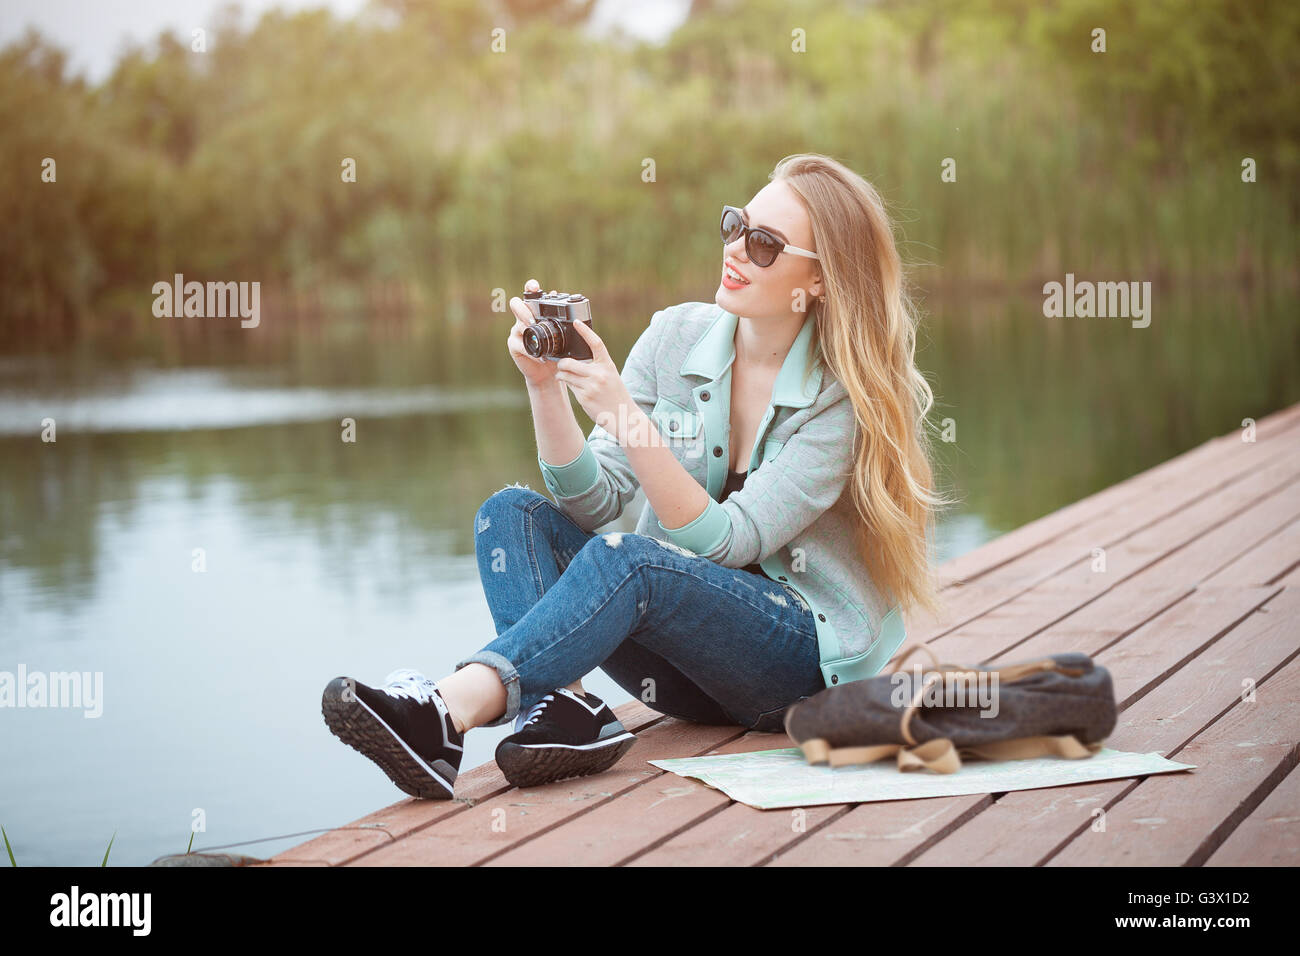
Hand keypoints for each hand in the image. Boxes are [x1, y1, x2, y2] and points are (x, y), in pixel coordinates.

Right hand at [506, 278, 558, 388]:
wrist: (549, 372)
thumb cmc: (557, 351)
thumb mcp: (563, 335)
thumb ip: (563, 320)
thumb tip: (564, 306)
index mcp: (535, 311)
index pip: (530, 294)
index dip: (530, 287)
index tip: (534, 287)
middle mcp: (523, 318)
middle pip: (516, 304)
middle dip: (523, 309)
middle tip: (533, 320)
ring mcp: (517, 331)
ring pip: (516, 324)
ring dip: (526, 329)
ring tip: (537, 337)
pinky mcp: (514, 345)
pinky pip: (520, 345)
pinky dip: (532, 351)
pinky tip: (541, 357)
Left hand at [553, 320, 636, 440]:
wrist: (623, 415)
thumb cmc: (615, 394)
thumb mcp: (610, 375)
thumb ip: (596, 366)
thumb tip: (575, 359)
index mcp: (607, 365)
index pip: (596, 343)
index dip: (585, 331)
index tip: (576, 322)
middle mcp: (599, 374)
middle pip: (570, 362)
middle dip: (562, 364)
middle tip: (561, 366)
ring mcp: (591, 386)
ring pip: (565, 375)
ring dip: (562, 376)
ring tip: (566, 378)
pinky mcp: (584, 398)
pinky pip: (569, 387)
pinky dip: (569, 386)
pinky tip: (577, 390)